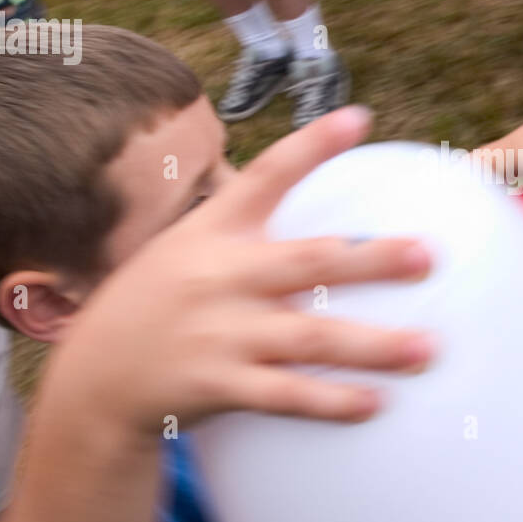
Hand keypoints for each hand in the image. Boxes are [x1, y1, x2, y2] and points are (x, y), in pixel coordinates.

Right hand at [44, 106, 436, 440]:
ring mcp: (218, 332)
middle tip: (428, 254)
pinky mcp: (216, 384)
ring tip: (428, 347)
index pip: (266, 176)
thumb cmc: (158, 305)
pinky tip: (375, 404)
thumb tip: (324, 223)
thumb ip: (247, 233)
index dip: (312, 146)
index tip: (359, 117)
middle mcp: (219, 275)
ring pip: (309, 337)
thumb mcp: (187, 249)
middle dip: (371, 258)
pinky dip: (330, 400)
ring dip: (373, 345)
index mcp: (214, 230)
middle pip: (309, 262)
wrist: (94, 379)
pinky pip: (284, 395)